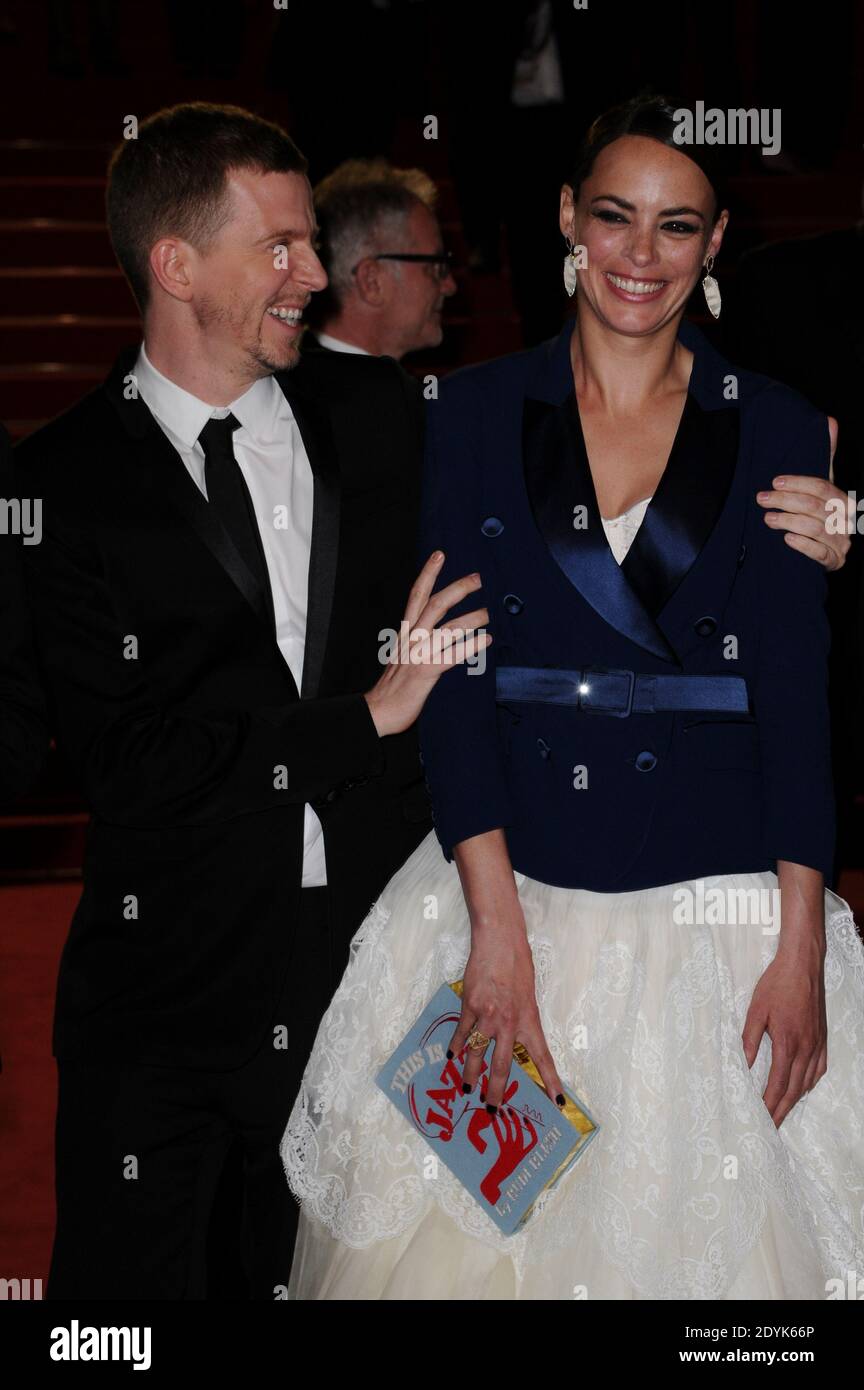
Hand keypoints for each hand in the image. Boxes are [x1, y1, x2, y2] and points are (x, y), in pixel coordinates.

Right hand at [364, 551, 490, 737]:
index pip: (415, 596)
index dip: (427, 574)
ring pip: (446, 628)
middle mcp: (411, 639)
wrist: (377, 712)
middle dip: (457, 589)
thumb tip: (441, 633)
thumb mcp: (404, 656)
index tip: (439, 554)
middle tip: (478, 578)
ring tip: (489, 612)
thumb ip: (419, 642)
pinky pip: (450, 656)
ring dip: (471, 617)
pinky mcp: (424, 673)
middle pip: (434, 604)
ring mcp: (417, 655)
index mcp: (405, 633)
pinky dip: (470, 647)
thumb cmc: (393, 687)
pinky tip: (486, 640)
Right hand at [447, 903, 566, 1113]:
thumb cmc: (517, 966)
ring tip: (467, 1090)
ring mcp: (488, 1016)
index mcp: (529, 1021)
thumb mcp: (527, 996)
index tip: (559, 1102)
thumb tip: (512, 1039)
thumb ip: (521, 1019)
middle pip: (502, 1066)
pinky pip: (462, 1032)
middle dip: (496, 1092)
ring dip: (471, 1075)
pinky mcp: (470, 1006)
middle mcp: (509, 1023)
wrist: (500, 942)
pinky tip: (451, 1055)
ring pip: (477, 1054)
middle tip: (492, 1111)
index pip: (543, 1058)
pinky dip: (456, 1045)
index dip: (551, 1081)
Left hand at [741, 940, 827, 1127]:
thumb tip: (742, 1064)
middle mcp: (806, 1048)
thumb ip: (749, 1040)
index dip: (769, 1105)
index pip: (777, 1084)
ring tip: (782, 1112)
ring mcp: (817, 1044)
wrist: (802, 965)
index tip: (762, 1120)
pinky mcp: (821, 1038)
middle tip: (771, 1127)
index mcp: (787, 1043)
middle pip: (794, 1089)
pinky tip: (801, 1087)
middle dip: (781, 1110)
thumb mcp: (756, 1010)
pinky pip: (818, 1069)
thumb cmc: (776, 985)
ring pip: (807, 1082)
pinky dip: (809, 1083)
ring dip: (794, 1099)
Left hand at [756, 415, 848, 570]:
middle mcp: (846, 521)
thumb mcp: (820, 486)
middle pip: (817, 507)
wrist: (820, 552)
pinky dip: (803, 545)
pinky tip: (787, 539)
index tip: (775, 482)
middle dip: (787, 501)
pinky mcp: (834, 562)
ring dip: (789, 521)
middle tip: (762, 499)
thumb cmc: (817, 513)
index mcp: (844, 500)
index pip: (824, 487)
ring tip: (767, 518)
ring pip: (816, 528)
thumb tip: (830, 422)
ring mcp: (841, 543)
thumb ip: (824, 457)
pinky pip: (820, 553)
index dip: (799, 483)